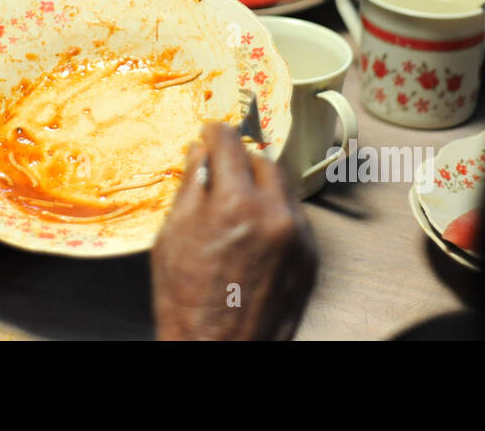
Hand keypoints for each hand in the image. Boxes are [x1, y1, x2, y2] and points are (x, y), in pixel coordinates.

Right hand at [151, 123, 316, 339]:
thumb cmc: (190, 303)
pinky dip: (276, 214)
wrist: (222, 351)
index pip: (230, 144)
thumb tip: (200, 154)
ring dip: (262, 185)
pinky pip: (296, 218)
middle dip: (242, 159)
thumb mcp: (173, 236)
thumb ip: (191, 187)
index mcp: (236, 204)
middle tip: (222, 167)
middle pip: (264, 160)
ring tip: (237, 203)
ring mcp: (299, 238)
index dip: (215, 133)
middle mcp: (274, 215)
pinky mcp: (311, 258)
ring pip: (285, 188)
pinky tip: (254, 230)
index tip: (210, 133)